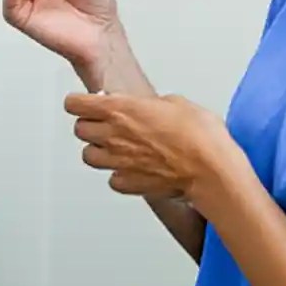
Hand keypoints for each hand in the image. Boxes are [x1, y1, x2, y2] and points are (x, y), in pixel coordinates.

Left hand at [63, 91, 242, 202]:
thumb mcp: (176, 102)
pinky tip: (132, 168)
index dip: (79, 102)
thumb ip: (152, 104)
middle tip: (105, 123)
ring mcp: (118, 162)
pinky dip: (118, 174)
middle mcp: (113, 136)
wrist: (210, 168)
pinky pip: (112, 179)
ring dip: (98, 150)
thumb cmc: (198, 135)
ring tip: (115, 147)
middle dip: (90, 125)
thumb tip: (151, 107)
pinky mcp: (128, 183)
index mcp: (120, 110)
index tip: (84, 102)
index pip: (75, 104)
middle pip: (79, 129)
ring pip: (88, 156)